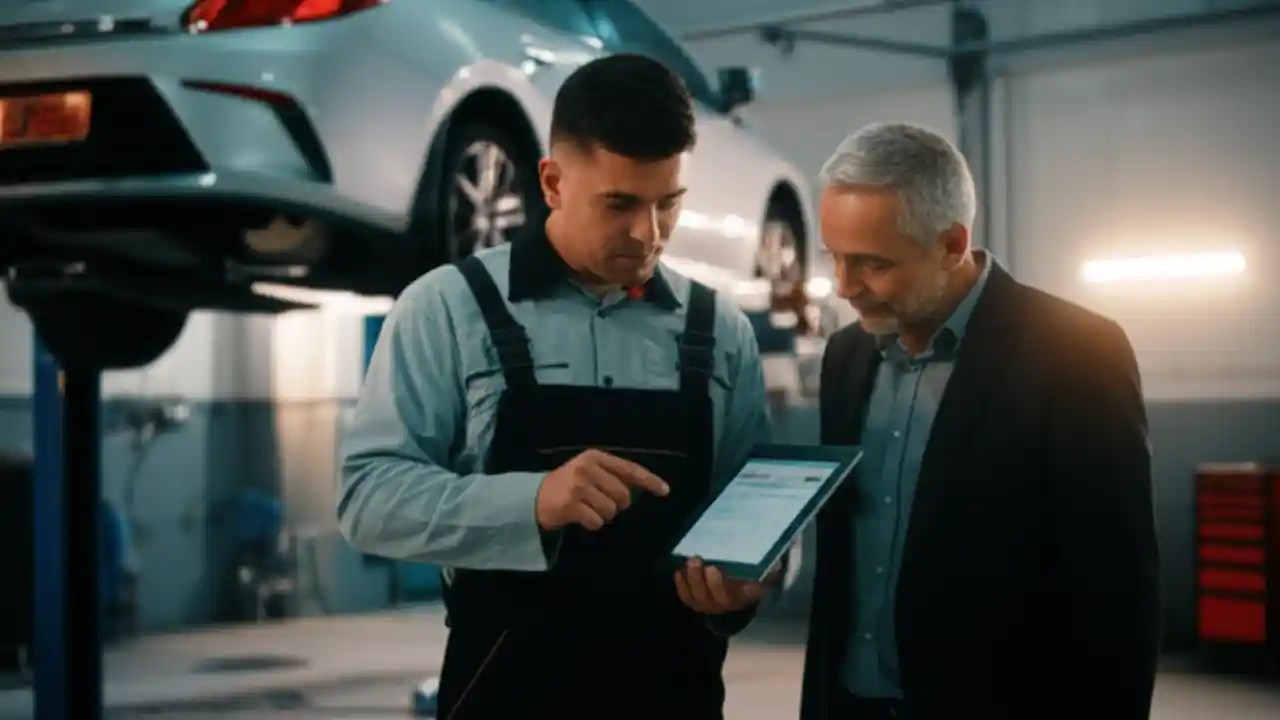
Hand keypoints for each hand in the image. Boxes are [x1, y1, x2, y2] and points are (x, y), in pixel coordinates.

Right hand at [536, 449, 669, 531]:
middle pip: (623, 495)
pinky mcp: (571, 504)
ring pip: (611, 510)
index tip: (665, 491)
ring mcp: (578, 486)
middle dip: (617, 505)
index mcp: (595, 457)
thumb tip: (643, 487)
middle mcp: (588, 468)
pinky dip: (592, 524)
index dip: (649, 480)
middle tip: (601, 503)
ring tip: (588, 509)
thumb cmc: (568, 485)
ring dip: (603, 515)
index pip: (629, 469)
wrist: (533, 498)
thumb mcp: (589, 472)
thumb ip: (612, 476)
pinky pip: (597, 522)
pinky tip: (581, 518)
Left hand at [674, 557, 773, 614]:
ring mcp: (706, 605)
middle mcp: (721, 606)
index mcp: (739, 600)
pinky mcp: (694, 601)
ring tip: (688, 562)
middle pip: (706, 598)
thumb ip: (769, 571)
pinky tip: (680, 570)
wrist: (740, 596)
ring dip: (689, 580)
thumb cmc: (752, 580)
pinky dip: (681, 584)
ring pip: (693, 598)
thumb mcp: (764, 577)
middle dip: (699, 579)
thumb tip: (775, 563)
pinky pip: (685, 596)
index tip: (713, 568)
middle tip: (696, 559)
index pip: (727, 596)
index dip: (717, 584)